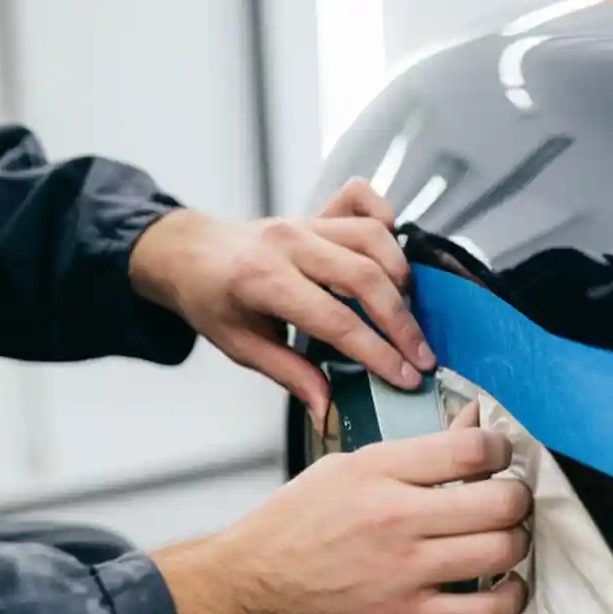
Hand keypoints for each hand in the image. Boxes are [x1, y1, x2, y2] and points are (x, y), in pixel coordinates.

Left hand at [129, 179, 434, 421]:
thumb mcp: (241, 347)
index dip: (377, 353)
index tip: (406, 378)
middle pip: (365, 277)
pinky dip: (387, 224)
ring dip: (400, 279)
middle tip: (422, 358)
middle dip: (401, 324)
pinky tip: (391, 258)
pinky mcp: (318, 209)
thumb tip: (328, 410)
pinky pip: (364, 203)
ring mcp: (306, 220)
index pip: (335, 320)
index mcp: (262, 280)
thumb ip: (291, 375)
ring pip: (374, 239)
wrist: (190, 252)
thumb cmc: (213, 301)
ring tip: (407, 315)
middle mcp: (289, 243)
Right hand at [151, 404, 531, 613]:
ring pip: (502, 550)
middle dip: (517, 498)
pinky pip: (487, 611)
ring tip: (504, 539)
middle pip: (499, 501)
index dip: (501, 451)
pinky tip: (503, 586)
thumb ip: (414, 450)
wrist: (250, 590)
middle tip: (509, 501)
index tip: (500, 459)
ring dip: (516, 542)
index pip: (470, 448)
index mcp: (379, 471)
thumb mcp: (347, 467)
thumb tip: (471, 422)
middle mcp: (395, 517)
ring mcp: (404, 571)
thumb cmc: (294, 528)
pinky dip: (510, 598)